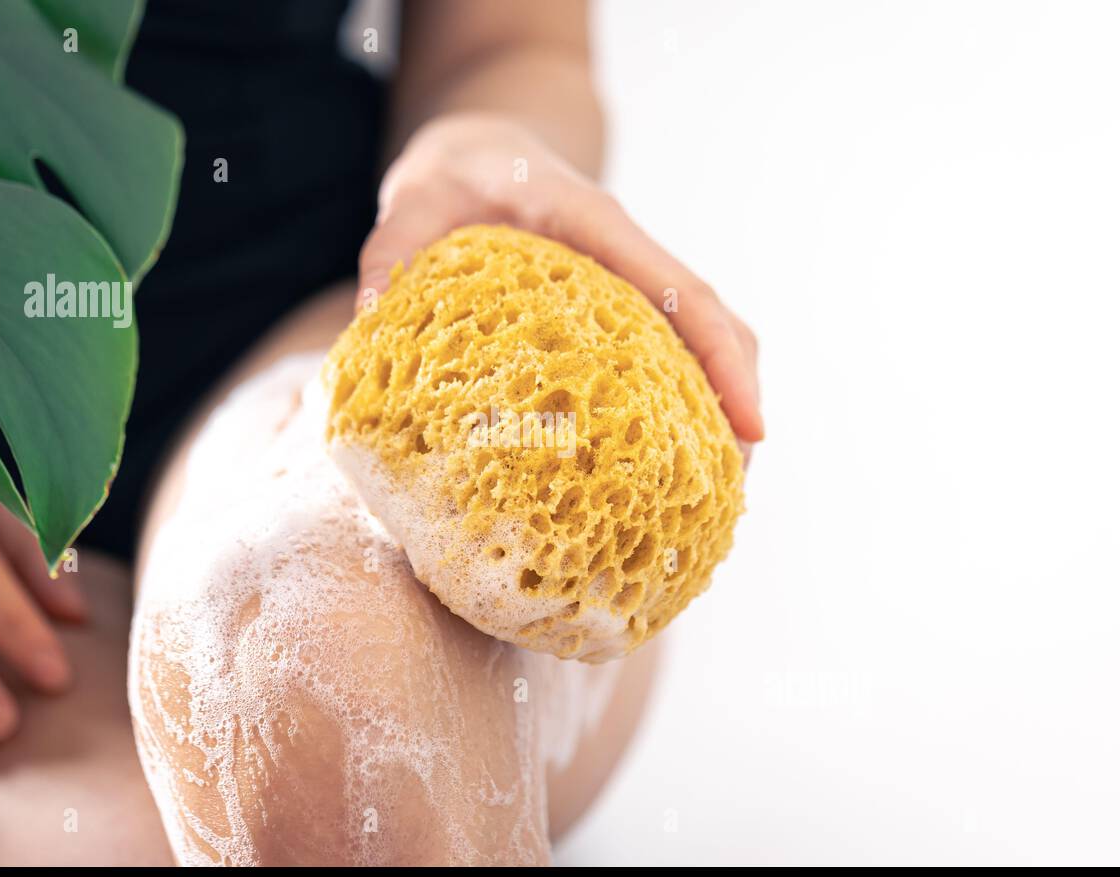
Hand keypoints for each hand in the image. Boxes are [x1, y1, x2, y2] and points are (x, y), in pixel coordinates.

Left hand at [357, 112, 763, 451]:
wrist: (481, 145)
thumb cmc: (455, 172)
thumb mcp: (417, 197)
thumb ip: (391, 249)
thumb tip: (367, 317)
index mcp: (596, 225)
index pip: (682, 293)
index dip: (722, 359)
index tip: (751, 424)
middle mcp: (628, 255)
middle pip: (713, 325)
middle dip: (738, 398)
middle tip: (738, 484)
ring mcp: (628, 282)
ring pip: (700, 339)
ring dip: (717, 405)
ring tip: (712, 489)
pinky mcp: (617, 308)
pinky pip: (666, 349)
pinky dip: (679, 399)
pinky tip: (664, 456)